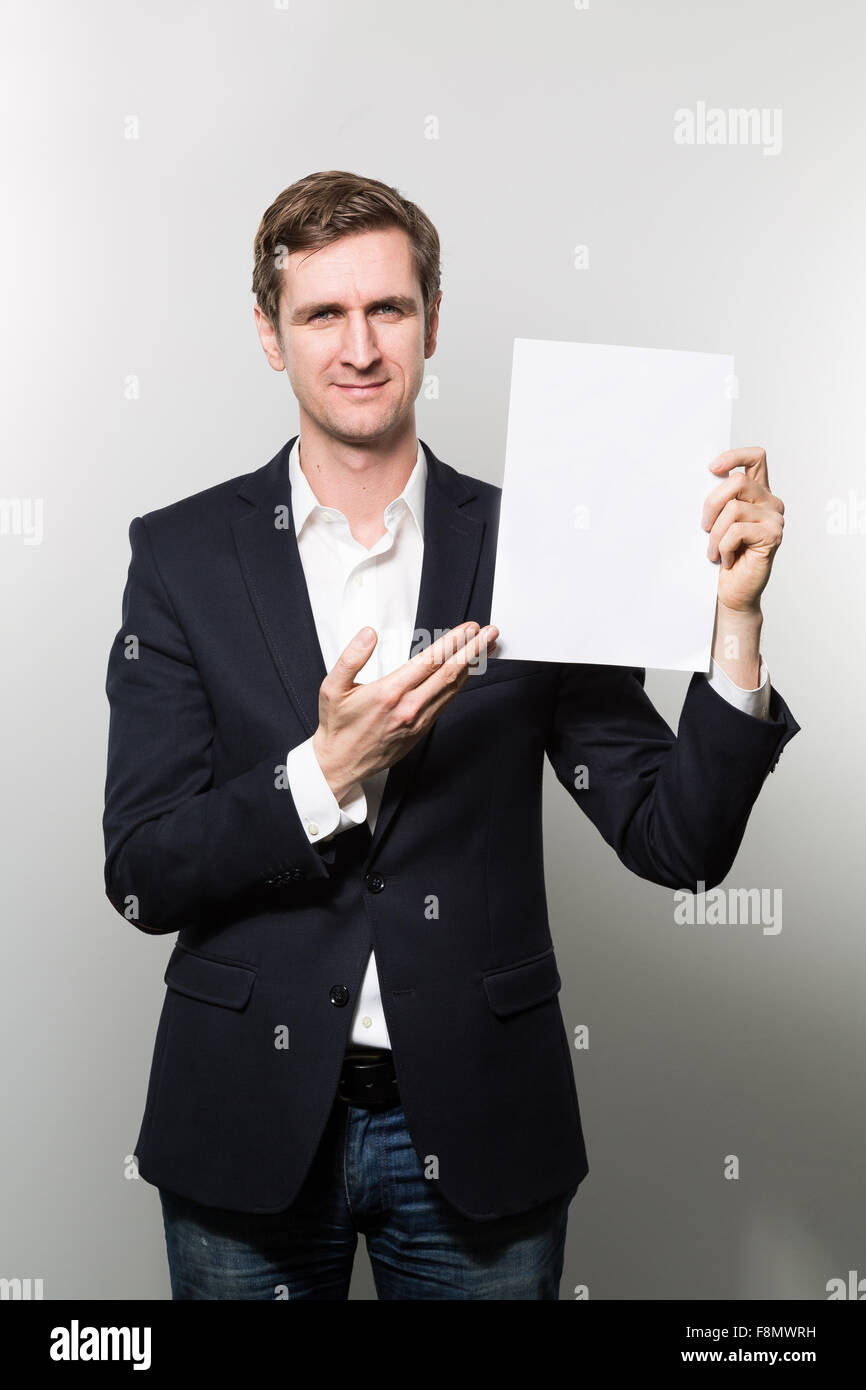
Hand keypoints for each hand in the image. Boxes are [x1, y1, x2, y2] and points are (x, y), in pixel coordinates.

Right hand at [312, 621, 498, 802]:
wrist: (340, 764)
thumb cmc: (337, 725)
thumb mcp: (332, 687)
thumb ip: (351, 658)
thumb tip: (368, 634)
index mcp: (389, 693)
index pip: (430, 660)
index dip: (454, 641)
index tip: (469, 628)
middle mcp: (409, 707)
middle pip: (450, 673)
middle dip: (473, 650)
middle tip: (490, 633)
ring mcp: (418, 721)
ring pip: (452, 689)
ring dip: (472, 666)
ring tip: (486, 648)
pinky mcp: (420, 731)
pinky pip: (446, 703)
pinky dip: (460, 685)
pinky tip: (467, 673)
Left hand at [702, 446, 784, 612]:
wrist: (733, 593)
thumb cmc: (723, 557)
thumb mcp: (717, 523)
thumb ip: (719, 500)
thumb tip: (706, 477)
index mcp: (757, 493)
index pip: (755, 458)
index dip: (734, 455)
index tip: (712, 469)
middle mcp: (770, 502)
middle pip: (737, 482)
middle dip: (711, 504)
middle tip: (705, 528)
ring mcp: (775, 518)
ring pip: (733, 508)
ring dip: (715, 534)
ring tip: (715, 551)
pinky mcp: (773, 536)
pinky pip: (737, 530)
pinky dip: (724, 546)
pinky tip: (727, 559)